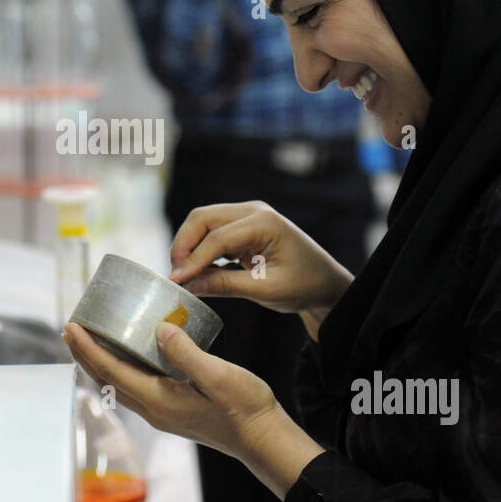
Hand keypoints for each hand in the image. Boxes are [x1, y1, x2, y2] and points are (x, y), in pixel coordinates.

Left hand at [63, 320, 325, 498]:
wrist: (262, 439)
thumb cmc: (244, 409)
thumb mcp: (218, 376)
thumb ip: (186, 354)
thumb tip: (160, 331)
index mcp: (159, 400)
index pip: (112, 371)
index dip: (89, 348)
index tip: (71, 327)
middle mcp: (153, 409)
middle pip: (107, 379)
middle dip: (85, 355)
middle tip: (70, 329)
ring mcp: (162, 412)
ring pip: (119, 384)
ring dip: (100, 362)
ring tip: (90, 341)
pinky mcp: (172, 410)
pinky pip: (135, 387)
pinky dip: (120, 369)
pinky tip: (127, 356)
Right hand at [168, 201, 353, 339]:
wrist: (325, 284)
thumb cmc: (304, 285)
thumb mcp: (266, 290)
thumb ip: (226, 286)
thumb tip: (189, 286)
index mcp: (264, 222)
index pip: (217, 237)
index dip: (193, 260)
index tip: (176, 280)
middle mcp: (253, 211)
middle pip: (203, 218)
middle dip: (184, 245)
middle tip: (175, 275)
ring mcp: (247, 216)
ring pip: (203, 222)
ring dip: (189, 246)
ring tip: (182, 274)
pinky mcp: (243, 228)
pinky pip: (212, 232)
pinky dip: (200, 249)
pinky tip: (195, 270)